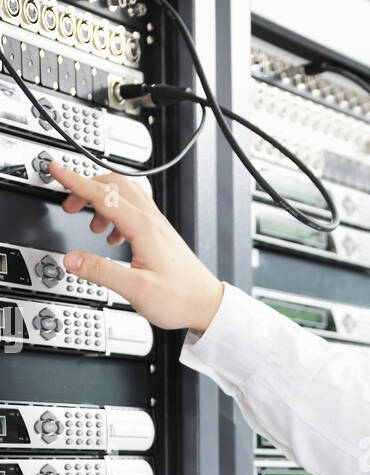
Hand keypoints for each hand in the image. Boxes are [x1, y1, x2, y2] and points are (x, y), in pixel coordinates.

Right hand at [47, 161, 224, 332]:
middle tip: (69, 201)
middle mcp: (152, 221)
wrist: (207, 304)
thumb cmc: (180, 298)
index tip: (57, 170)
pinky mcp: (161, 234)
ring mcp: (158, 226)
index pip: (102, 195)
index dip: (75, 181)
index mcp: (144, 228)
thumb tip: (72, 259)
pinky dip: (117, 214)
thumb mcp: (135, 290)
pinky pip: (135, 210)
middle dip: (88, 187)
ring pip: (126, 195)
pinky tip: (113, 236)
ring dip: (103, 201)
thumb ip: (101, 272)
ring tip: (90, 223)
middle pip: (115, 185)